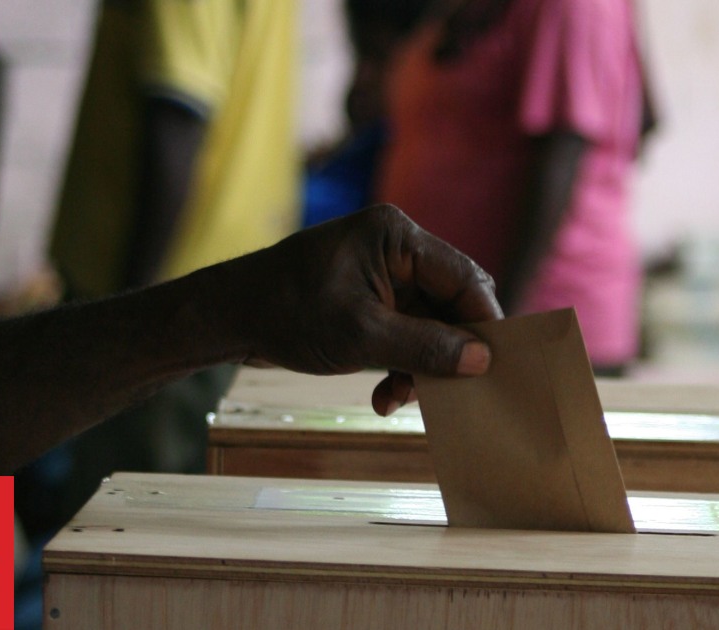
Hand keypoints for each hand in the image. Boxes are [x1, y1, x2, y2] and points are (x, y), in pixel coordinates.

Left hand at [220, 204, 502, 413]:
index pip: (464, 277)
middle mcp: (395, 248)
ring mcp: (381, 274)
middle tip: (448, 391)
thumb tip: (481, 360)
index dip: (482, 323)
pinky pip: (404, 332)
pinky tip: (383, 396)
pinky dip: (399, 364)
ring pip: (429, 324)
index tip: (492, 366)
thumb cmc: (287, 314)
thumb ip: (426, 347)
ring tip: (398, 399)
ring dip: (420, 366)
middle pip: (450, 302)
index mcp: (397, 236)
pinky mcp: (368, 299)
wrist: (226, 318)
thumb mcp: (362, 336)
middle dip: (448, 351)